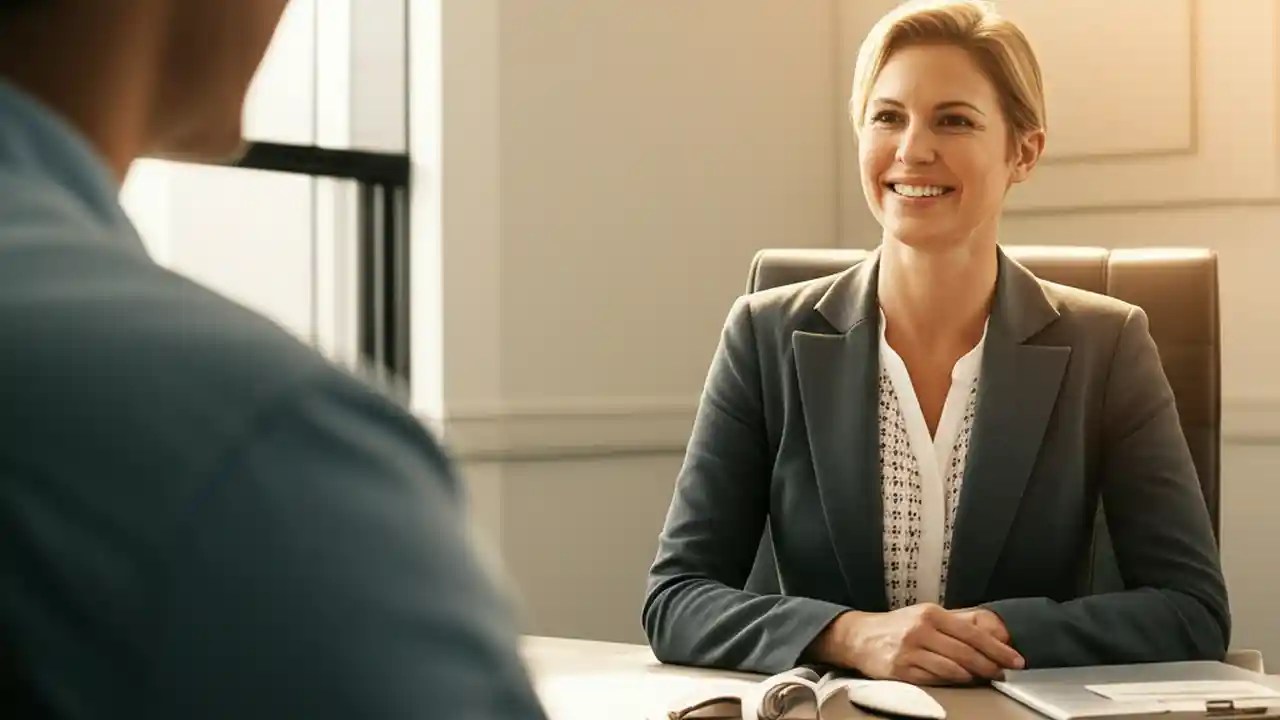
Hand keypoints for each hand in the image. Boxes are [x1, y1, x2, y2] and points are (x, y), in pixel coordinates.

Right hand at [808, 604, 1023, 685]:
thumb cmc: (898, 627)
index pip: (972, 633)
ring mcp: (910, 651)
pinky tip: (962, 682)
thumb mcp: (927, 616)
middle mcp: (921, 630)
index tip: (1015, 659)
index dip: (997, 648)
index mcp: (931, 614)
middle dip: (991, 665)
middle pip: (966, 652)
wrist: (859, 636)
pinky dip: (952, 683)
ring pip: (952, 669)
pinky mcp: (901, 670)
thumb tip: (993, 632)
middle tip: (1005, 672)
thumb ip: (958, 622)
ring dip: (974, 676)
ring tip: (987, 678)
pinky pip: (934, 680)